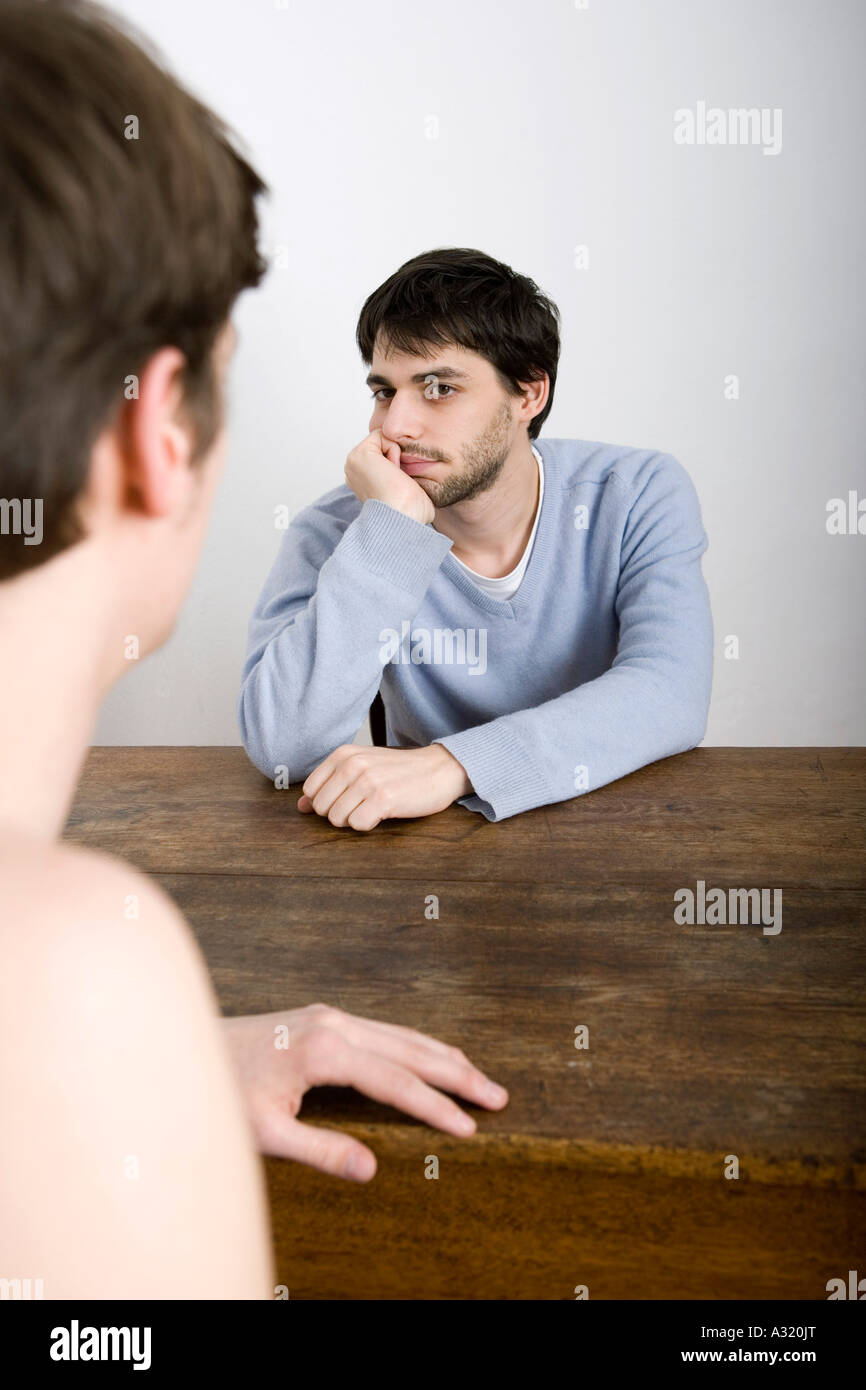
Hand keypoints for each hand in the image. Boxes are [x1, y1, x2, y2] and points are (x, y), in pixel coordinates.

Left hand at [222, 1004, 507, 1179]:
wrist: (183, 1047)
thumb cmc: (221, 1093)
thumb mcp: (264, 1133)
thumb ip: (320, 1151)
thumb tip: (372, 1170)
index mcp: (325, 1050)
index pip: (397, 1081)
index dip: (436, 1107)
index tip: (471, 1127)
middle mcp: (334, 1024)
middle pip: (411, 1049)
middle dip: (458, 1074)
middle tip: (499, 1096)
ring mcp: (329, 1016)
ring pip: (401, 1034)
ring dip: (442, 1056)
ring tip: (479, 1077)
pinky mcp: (323, 1018)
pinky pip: (383, 1030)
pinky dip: (416, 1045)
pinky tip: (429, 1057)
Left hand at [298, 743, 470, 829]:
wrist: (439, 769)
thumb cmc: (398, 771)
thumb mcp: (361, 767)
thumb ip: (329, 784)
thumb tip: (301, 807)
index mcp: (343, 754)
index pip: (310, 791)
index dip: (326, 802)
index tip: (347, 798)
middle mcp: (353, 764)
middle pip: (322, 808)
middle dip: (339, 814)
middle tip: (362, 804)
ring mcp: (367, 781)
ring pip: (337, 819)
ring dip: (355, 820)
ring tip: (374, 807)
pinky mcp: (383, 799)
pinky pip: (358, 825)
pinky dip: (369, 825)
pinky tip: (383, 813)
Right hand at [345, 428, 434, 524]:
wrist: (403, 516)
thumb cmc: (409, 512)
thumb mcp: (407, 493)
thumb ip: (403, 479)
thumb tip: (410, 476)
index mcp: (362, 482)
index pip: (384, 457)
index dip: (398, 464)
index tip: (399, 485)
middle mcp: (354, 472)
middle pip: (383, 447)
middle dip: (395, 458)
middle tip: (397, 481)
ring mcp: (354, 462)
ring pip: (383, 440)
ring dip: (395, 455)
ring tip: (394, 477)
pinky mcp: (360, 453)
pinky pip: (383, 435)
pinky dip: (394, 450)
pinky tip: (393, 470)